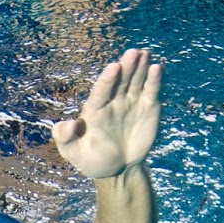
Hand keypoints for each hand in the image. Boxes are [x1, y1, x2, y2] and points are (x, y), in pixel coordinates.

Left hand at [51, 49, 162, 179]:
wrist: (118, 170)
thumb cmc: (93, 161)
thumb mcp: (74, 154)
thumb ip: (66, 139)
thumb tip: (66, 124)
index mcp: (95, 109)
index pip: (101, 91)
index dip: (107, 80)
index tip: (113, 67)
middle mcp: (113, 101)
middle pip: (120, 80)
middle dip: (126, 66)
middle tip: (132, 52)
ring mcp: (131, 102)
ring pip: (135, 80)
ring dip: (140, 67)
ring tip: (144, 53)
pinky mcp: (147, 107)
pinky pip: (150, 91)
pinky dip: (154, 80)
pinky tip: (157, 68)